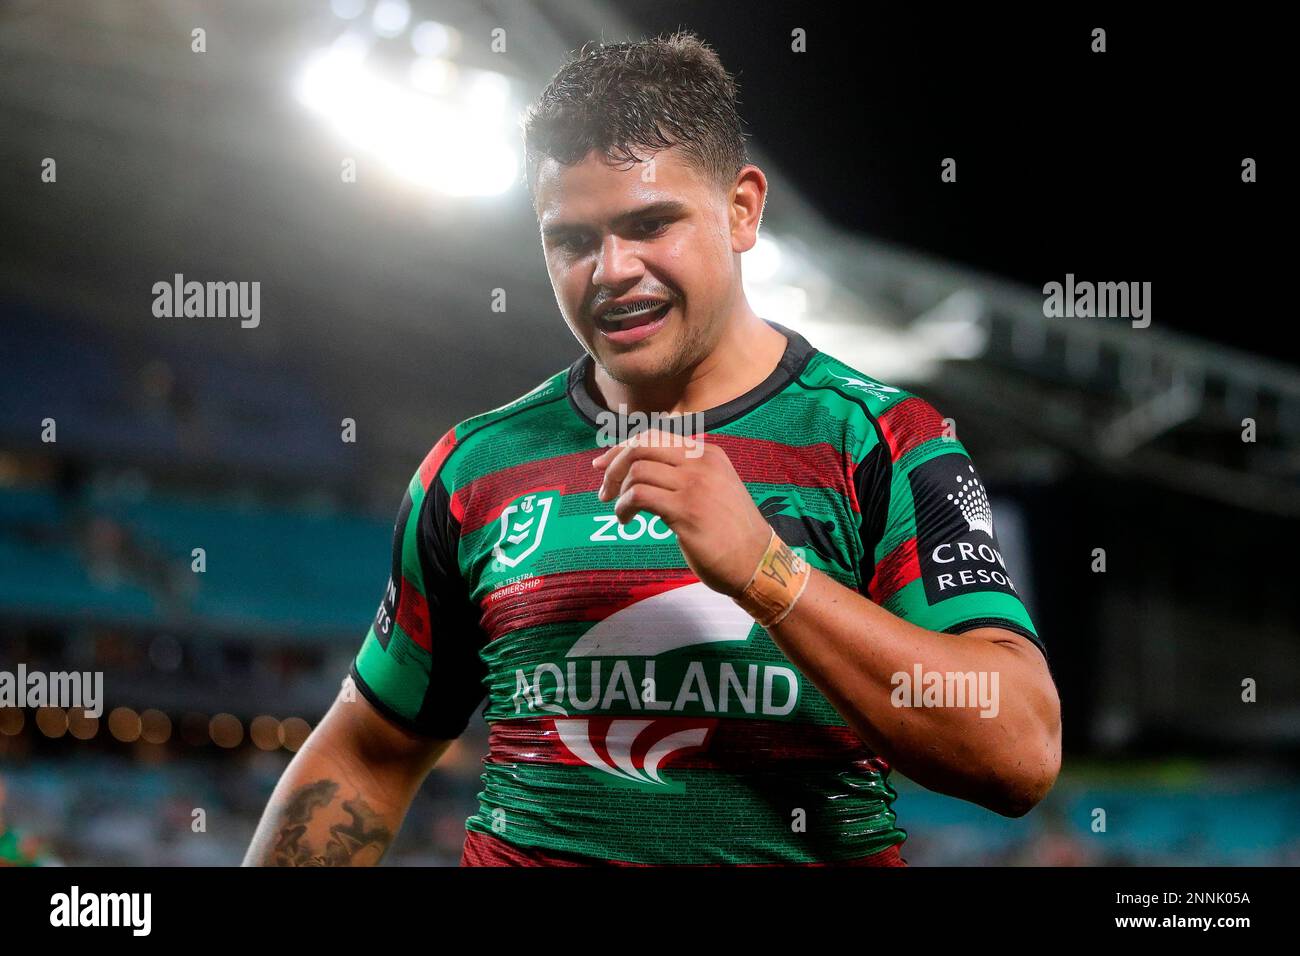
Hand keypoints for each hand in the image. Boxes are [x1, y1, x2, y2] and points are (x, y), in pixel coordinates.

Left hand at [592, 431, 770, 595]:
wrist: (757, 562)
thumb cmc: (732, 532)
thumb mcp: (716, 489)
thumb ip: (688, 475)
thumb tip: (644, 471)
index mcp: (708, 454)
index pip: (655, 436)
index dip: (623, 448)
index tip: (603, 465)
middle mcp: (701, 463)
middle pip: (642, 446)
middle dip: (614, 465)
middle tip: (604, 489)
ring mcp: (694, 485)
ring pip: (637, 470)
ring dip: (617, 491)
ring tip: (619, 511)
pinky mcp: (685, 510)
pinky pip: (639, 495)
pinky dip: (623, 506)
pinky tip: (626, 520)